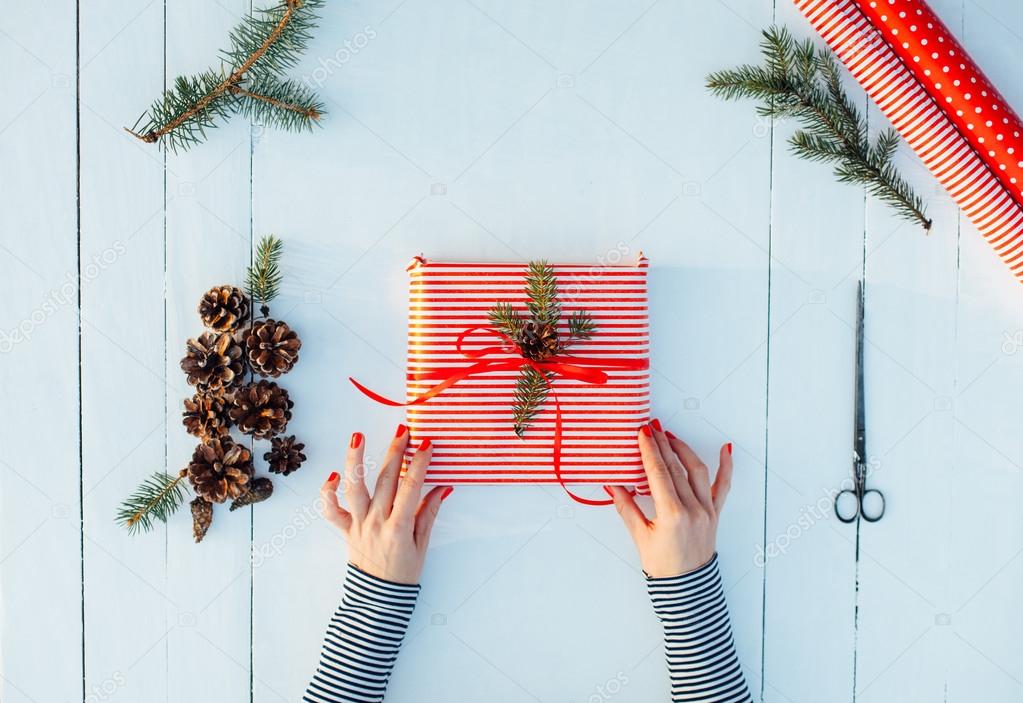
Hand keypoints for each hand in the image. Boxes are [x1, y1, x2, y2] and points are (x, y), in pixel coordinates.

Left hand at [320, 425, 452, 584]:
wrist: (378, 599)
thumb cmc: (404, 573)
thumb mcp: (423, 544)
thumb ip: (430, 512)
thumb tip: (443, 487)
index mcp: (399, 528)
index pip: (411, 487)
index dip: (419, 463)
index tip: (427, 444)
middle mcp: (377, 522)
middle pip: (386, 480)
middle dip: (395, 452)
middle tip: (403, 430)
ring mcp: (358, 524)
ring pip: (354, 488)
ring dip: (355, 461)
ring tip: (357, 437)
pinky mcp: (345, 529)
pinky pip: (331, 511)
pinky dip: (328, 493)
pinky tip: (332, 474)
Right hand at [607, 420, 732, 577]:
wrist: (688, 590)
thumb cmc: (663, 566)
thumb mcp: (640, 536)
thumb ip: (626, 507)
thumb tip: (612, 485)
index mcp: (672, 514)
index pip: (659, 473)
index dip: (650, 450)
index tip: (642, 433)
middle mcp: (692, 509)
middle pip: (676, 468)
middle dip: (662, 444)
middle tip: (651, 427)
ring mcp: (707, 510)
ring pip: (697, 470)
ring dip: (684, 450)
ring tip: (671, 436)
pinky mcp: (715, 513)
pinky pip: (723, 486)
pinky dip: (726, 466)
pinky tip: (726, 449)